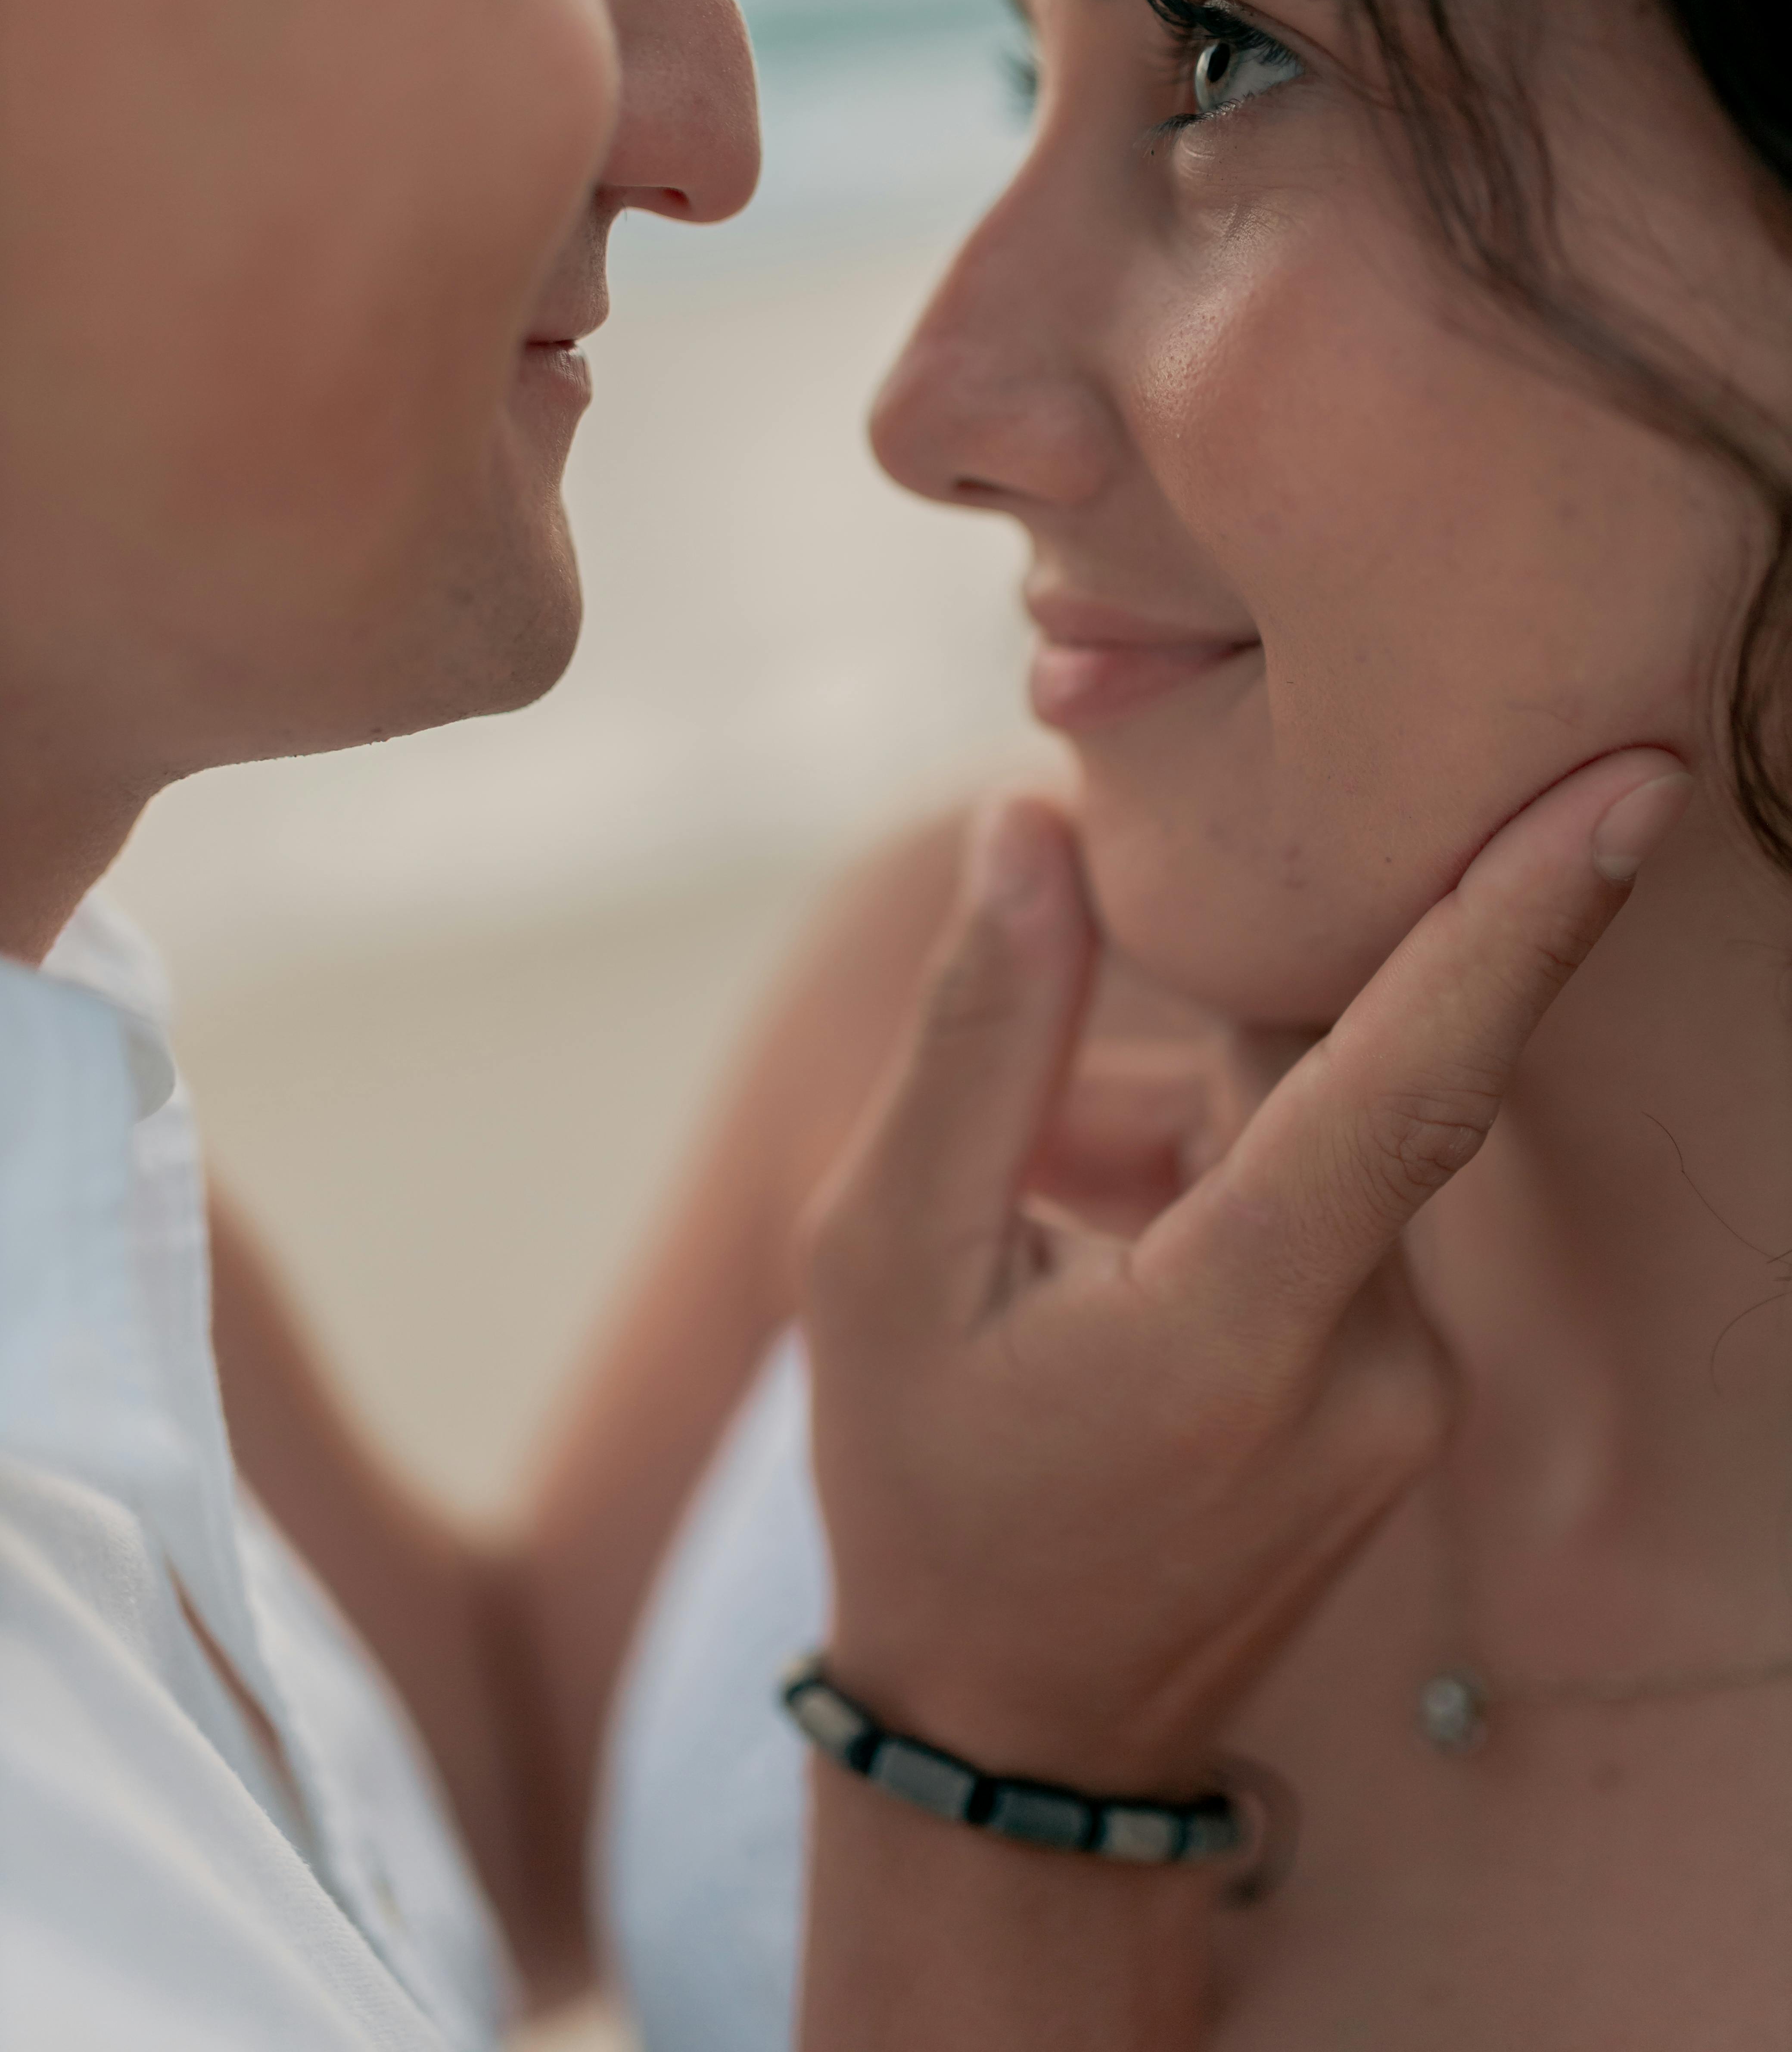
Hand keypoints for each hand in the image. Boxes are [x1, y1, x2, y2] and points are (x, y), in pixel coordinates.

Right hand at [800, 749, 1690, 1797]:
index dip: (1519, 920)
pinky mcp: (1405, 1392)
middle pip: (1329, 1077)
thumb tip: (1034, 822)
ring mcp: (1408, 1387)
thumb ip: (982, 1030)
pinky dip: (1222, 1179)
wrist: (1014, 1741)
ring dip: (1183, 1118)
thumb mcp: (882, 1254)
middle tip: (1045, 1125)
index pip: (1417, 1083)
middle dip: (1186, 1030)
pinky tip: (1093, 1236)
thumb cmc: (923, 1489)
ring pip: (1320, 1137)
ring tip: (1037, 1213)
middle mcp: (1376, 1361)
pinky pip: (1331, 1209)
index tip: (1628, 785)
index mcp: (1243, 1328)